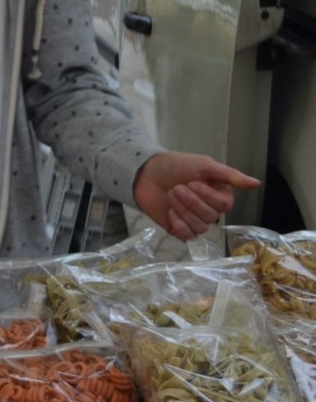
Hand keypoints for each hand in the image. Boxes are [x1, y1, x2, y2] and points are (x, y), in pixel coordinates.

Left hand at [131, 151, 259, 239]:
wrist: (145, 174)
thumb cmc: (175, 166)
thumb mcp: (204, 165)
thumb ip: (230, 175)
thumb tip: (257, 183)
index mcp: (220, 194)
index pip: (224, 206)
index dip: (206, 196)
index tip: (192, 182)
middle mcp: (211, 209)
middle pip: (211, 217)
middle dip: (191, 201)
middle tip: (177, 187)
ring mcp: (196, 221)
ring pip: (200, 227)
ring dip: (182, 210)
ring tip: (171, 195)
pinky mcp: (180, 229)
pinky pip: (188, 236)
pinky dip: (178, 224)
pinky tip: (170, 212)